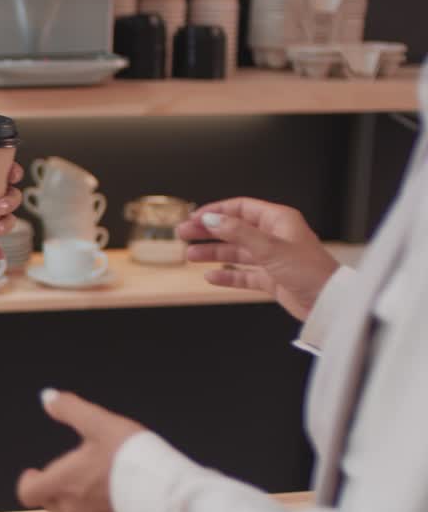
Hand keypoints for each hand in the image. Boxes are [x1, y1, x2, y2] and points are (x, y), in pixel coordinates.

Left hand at [16, 389, 145, 511]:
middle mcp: (74, 506)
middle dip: (51, 487)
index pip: (28, 493)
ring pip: (74, 511)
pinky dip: (99, 506)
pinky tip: (115, 492)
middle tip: (64, 471)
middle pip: (50, 502)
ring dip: (76, 496)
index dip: (27, 482)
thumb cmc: (130, 457)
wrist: (166, 490)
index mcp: (63, 482)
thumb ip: (70, 409)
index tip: (34, 471)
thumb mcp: (97, 423)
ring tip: (93, 477)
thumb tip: (48, 397)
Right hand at [178, 198, 339, 321]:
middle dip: (208, 232)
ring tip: (190, 256)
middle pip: (233, 229)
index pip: (240, 208)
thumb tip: (212, 219)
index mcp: (278, 221)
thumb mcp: (270, 247)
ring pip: (235, 252)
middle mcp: (274, 237)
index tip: (195, 217)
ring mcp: (271, 258)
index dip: (216, 211)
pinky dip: (227, 275)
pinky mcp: (271, 279)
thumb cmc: (311, 272)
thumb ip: (238, 232)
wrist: (328, 303)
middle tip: (184, 234)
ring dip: (212, 253)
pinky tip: (211, 276)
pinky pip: (243, 274)